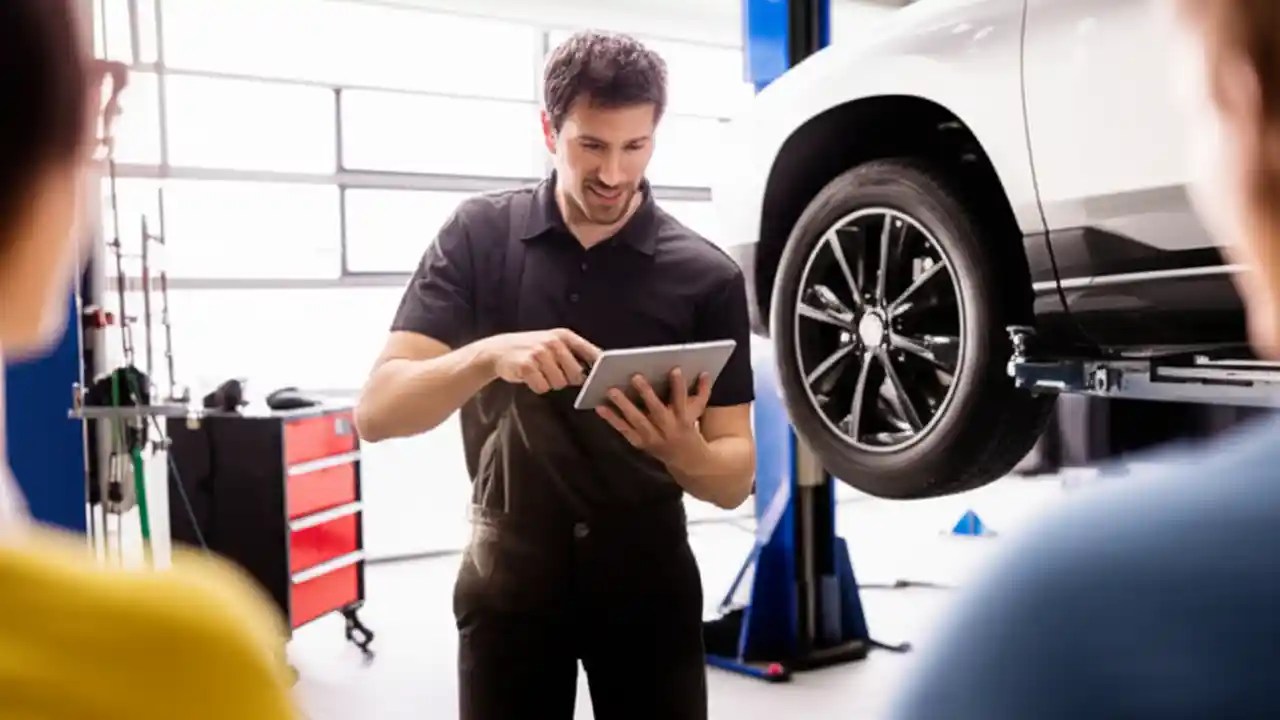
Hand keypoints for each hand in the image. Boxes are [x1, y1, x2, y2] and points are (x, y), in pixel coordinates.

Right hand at [481, 328, 600, 393]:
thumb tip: (598, 373)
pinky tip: (529, 377)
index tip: (604, 379)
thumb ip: (575, 354)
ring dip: (549, 383)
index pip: (592, 354)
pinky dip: (537, 387)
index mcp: (565, 336)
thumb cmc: (532, 350)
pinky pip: (542, 387)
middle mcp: (554, 342)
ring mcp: (540, 353)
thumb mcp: (554, 344)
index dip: (600, 369)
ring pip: (558, 383)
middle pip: (576, 375)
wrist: (499, 350)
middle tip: (552, 372)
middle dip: (566, 379)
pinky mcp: (527, 366)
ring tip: (538, 372)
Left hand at [596, 368, 711, 464]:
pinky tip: (600, 406)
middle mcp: (668, 430)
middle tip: (636, 376)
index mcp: (684, 420)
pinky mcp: (640, 443)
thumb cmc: (689, 427)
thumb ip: (703, 391)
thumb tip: (705, 372)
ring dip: (624, 405)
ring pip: (637, 421)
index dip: (679, 386)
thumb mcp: (699, 411)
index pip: (682, 400)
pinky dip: (611, 419)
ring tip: (611, 390)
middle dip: (647, 394)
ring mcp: (652, 438)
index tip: (675, 369)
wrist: (687, 460)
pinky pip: (624, 430)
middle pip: (657, 410)